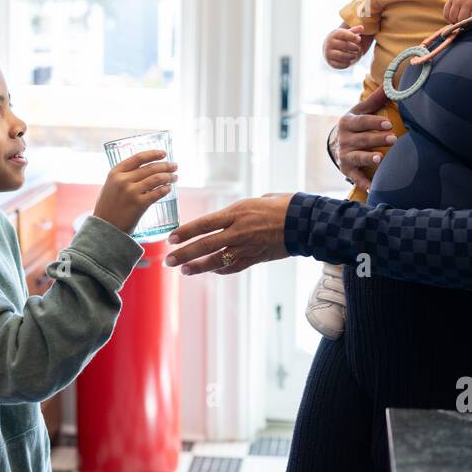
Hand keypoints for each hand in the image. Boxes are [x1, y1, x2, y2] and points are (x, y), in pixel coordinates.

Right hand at [93, 149, 177, 235]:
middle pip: (150, 168)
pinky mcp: (139, 204)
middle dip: (166, 166)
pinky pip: (157, 193)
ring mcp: (131, 192)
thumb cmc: (108, 207)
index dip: (153, 154)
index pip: (138, 157)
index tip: (164, 153)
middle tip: (174, 166)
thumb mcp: (111, 186)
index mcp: (115, 172)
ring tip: (174, 177)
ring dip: (169, 177)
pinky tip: (168, 188)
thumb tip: (145, 169)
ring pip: (156, 179)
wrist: (104, 228)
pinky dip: (165, 189)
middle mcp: (123, 180)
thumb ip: (124, 176)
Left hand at [162, 193, 293, 274]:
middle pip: (205, 245)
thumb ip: (237, 211)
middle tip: (168, 261)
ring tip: (183, 270)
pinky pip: (233, 267)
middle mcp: (238, 231)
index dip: (185, 232)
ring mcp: (247, 247)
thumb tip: (226, 217)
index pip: (204, 224)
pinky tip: (210, 271)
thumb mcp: (255, 200)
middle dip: (184, 254)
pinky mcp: (255, 258)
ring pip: (216, 260)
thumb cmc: (281, 205)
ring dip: (197, 266)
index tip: (171, 239)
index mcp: (236, 213)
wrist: (304, 222)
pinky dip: (220, 270)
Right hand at [324, 25, 365, 68]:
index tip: (359, 39)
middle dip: (354, 47)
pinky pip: (339, 64)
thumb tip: (362, 27)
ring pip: (342, 55)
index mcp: (334, 34)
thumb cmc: (341, 39)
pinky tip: (349, 62)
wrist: (329, 48)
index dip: (352, 37)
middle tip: (358, 49)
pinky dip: (346, 64)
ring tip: (354, 56)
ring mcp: (328, 53)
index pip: (344, 34)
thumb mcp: (347, 33)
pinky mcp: (330, 62)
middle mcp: (330, 43)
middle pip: (344, 45)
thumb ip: (355, 30)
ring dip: (351, 56)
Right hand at [336, 87, 394, 193]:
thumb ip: (374, 99)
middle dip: (377, 139)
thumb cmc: (355, 125)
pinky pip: (356, 178)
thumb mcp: (360, 111)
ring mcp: (344, 156)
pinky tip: (374, 189)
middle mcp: (344, 140)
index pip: (361, 122)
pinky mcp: (347, 170)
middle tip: (393, 139)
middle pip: (362, 139)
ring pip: (358, 157)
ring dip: (368, 159)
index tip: (387, 123)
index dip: (374, 123)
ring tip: (379, 159)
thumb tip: (389, 83)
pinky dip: (364, 184)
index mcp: (346, 123)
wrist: (336, 145)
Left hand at [443, 0, 471, 24]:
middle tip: (462, 22)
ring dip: (464, 24)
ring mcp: (468, 4)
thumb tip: (451, 23)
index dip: (450, 20)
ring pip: (461, 20)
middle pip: (453, 18)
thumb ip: (453, 6)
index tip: (455, 20)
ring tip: (468, 22)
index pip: (446, 14)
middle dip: (457, 22)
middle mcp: (459, 0)